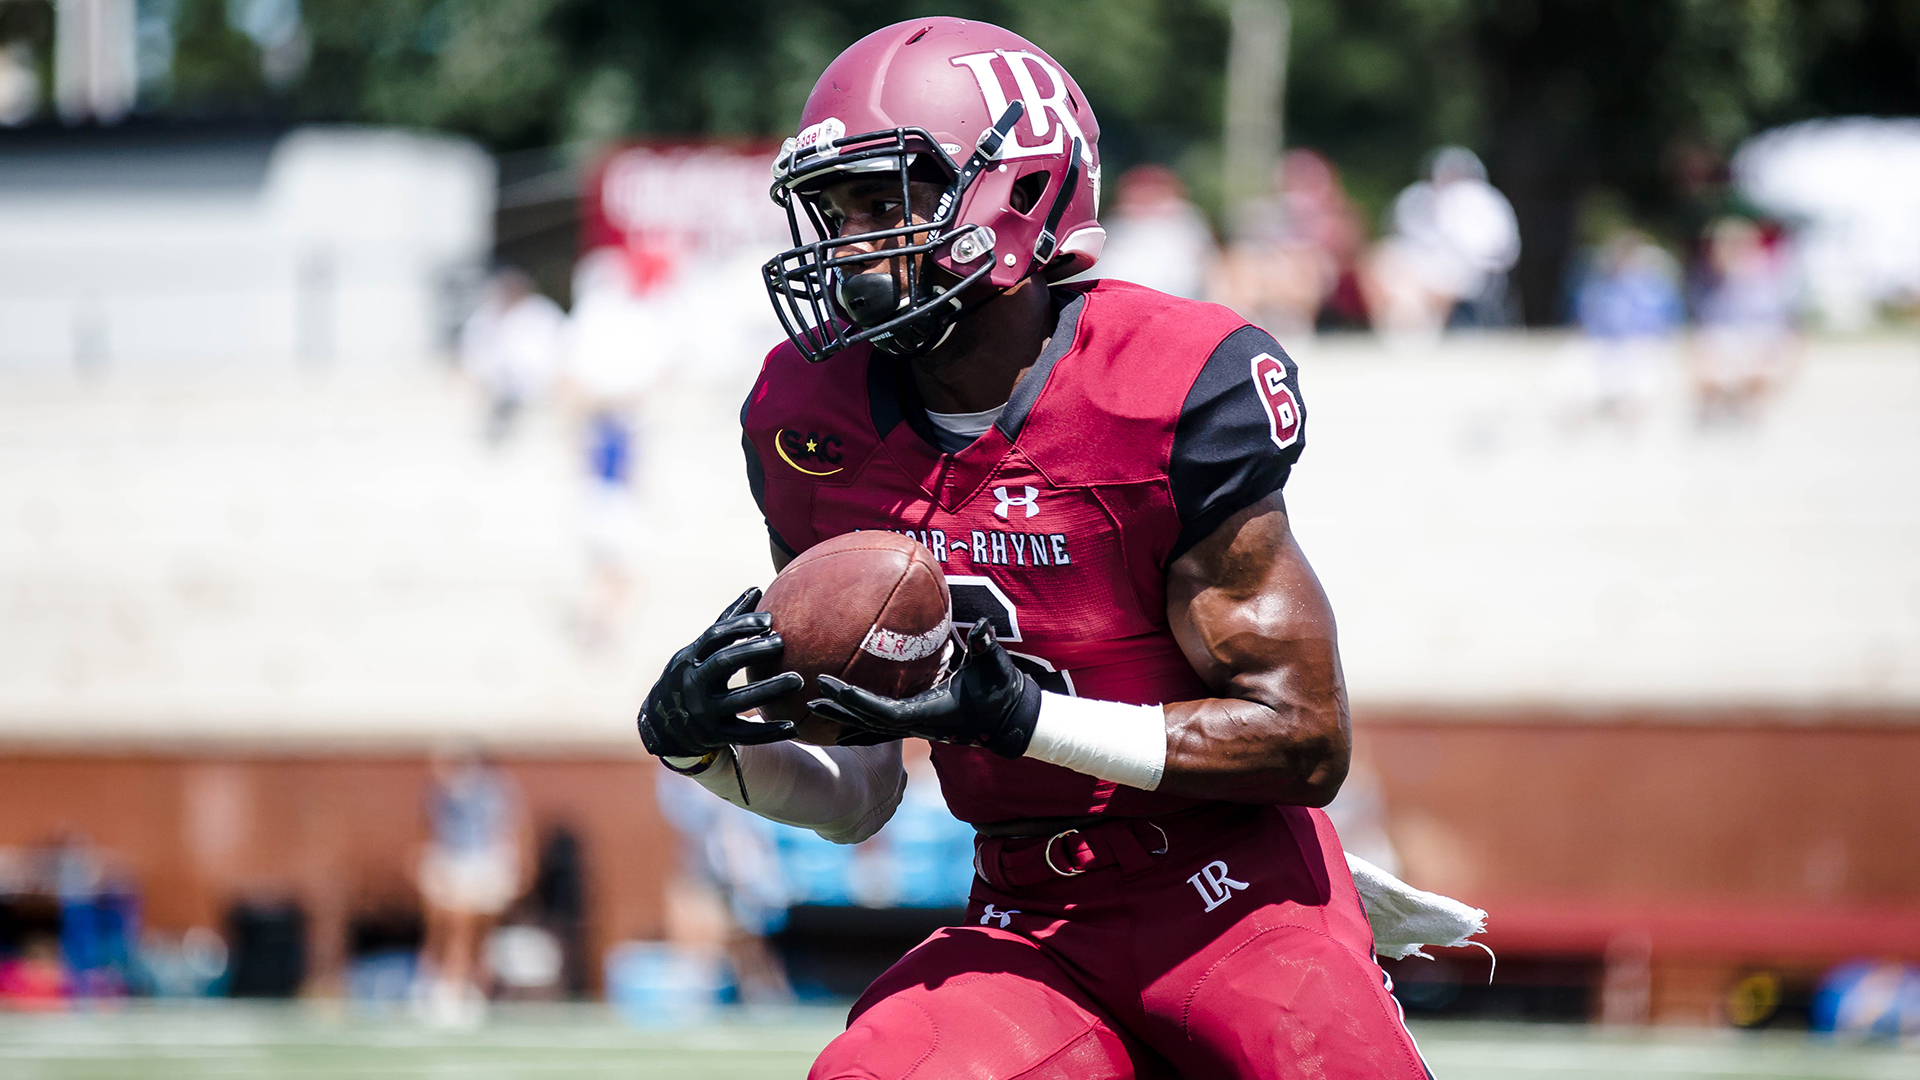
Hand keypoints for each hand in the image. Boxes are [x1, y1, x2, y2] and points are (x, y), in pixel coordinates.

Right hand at [637, 588, 804, 758]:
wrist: (662, 725)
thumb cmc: (691, 675)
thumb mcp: (700, 650)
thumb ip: (728, 622)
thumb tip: (756, 588)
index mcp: (691, 658)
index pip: (715, 636)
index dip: (741, 626)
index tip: (770, 620)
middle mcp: (693, 683)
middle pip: (723, 663)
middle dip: (753, 652)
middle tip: (782, 643)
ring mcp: (703, 711)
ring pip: (738, 701)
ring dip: (769, 690)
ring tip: (798, 680)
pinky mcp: (715, 735)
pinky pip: (744, 734)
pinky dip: (769, 731)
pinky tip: (793, 725)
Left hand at [808, 622, 1039, 757]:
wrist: (1009, 718)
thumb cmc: (999, 689)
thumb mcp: (994, 665)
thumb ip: (985, 646)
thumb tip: (982, 626)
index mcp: (930, 711)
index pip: (885, 710)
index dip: (857, 700)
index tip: (831, 686)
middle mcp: (918, 724)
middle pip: (868, 722)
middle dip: (839, 709)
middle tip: (808, 694)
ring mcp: (915, 727)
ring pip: (870, 728)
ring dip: (842, 719)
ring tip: (811, 709)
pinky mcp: (917, 725)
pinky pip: (879, 728)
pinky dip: (856, 724)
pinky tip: (838, 720)